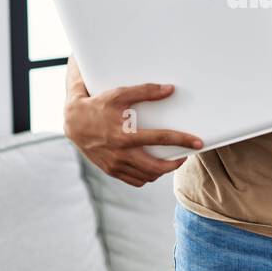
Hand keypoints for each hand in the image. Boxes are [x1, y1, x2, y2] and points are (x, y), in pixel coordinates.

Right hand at [64, 82, 202, 187]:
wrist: (73, 122)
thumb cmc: (97, 105)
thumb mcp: (119, 94)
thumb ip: (145, 91)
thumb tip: (170, 89)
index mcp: (125, 135)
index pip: (161, 139)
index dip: (182, 140)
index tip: (198, 143)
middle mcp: (120, 154)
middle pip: (156, 167)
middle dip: (175, 164)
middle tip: (184, 156)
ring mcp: (115, 165)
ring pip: (147, 177)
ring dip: (162, 171)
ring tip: (170, 161)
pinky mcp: (111, 171)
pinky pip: (135, 181)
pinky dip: (147, 177)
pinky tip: (152, 167)